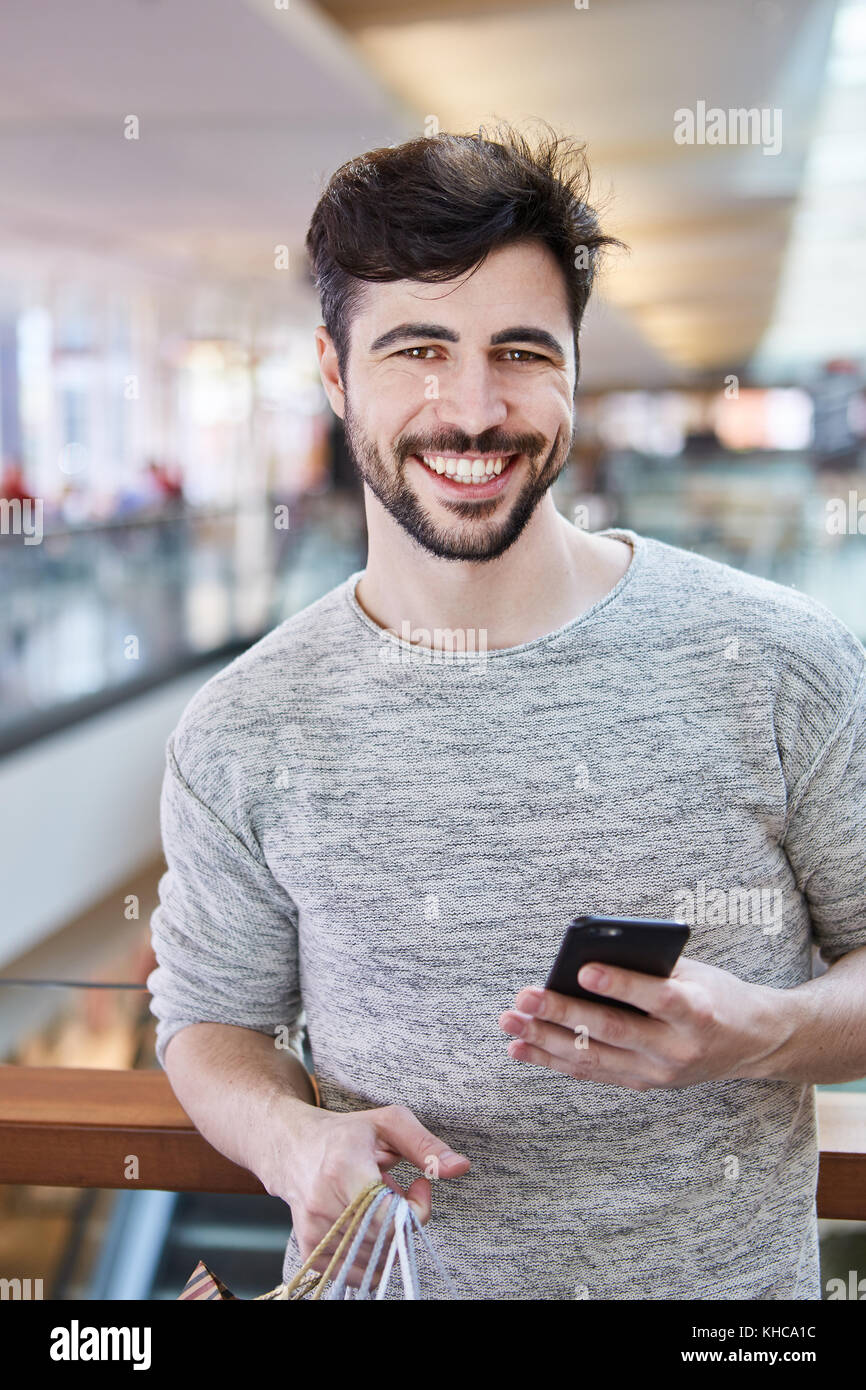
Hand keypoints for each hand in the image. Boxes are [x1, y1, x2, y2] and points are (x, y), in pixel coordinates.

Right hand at [260, 1100, 469, 1287]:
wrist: (295, 1148)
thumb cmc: (347, 1134)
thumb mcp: (389, 1123)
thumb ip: (426, 1146)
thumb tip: (461, 1168)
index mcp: (343, 1168)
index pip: (388, 1217)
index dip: (415, 1211)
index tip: (420, 1185)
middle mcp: (322, 1203)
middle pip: (385, 1241)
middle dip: (404, 1221)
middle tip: (397, 1192)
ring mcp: (313, 1230)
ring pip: (374, 1261)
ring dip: (388, 1238)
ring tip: (377, 1205)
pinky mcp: (310, 1249)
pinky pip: (357, 1273)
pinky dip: (372, 1254)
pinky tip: (365, 1224)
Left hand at [499, 957, 788, 1089]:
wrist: (753, 1043)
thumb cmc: (716, 994)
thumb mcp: (695, 972)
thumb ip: (649, 966)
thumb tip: (588, 955)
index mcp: (697, 1012)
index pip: (655, 998)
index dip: (620, 984)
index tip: (583, 970)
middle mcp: (677, 1048)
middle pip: (613, 1030)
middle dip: (564, 1012)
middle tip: (525, 997)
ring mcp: (659, 1072)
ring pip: (593, 1057)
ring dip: (545, 1040)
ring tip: (510, 1022)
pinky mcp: (643, 1084)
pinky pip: (591, 1072)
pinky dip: (552, 1060)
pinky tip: (521, 1046)